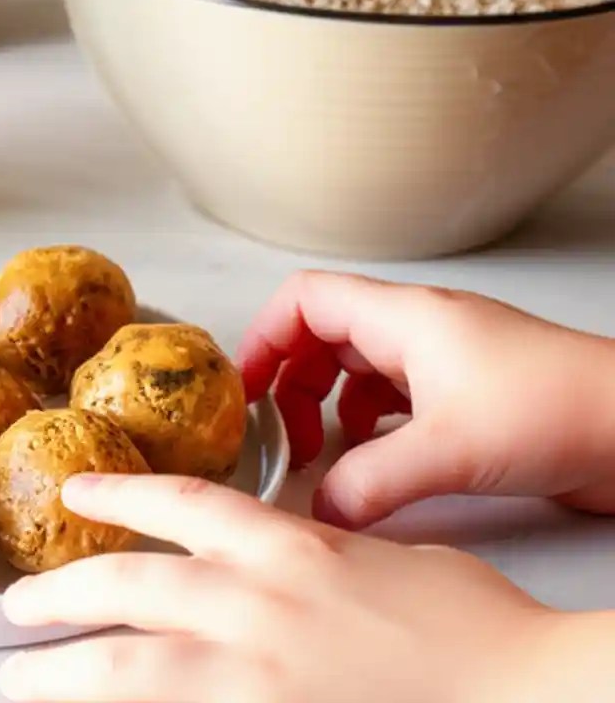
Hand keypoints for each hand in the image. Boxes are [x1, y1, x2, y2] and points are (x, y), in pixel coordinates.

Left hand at [0, 474, 551, 702]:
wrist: (524, 690)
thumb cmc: (474, 628)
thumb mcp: (386, 559)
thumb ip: (315, 554)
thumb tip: (281, 558)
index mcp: (290, 547)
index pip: (180, 503)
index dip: (119, 493)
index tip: (78, 493)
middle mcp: (258, 604)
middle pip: (128, 586)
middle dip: (59, 594)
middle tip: (18, 607)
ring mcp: (255, 673)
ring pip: (127, 666)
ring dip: (61, 671)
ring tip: (19, 674)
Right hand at [236, 270, 614, 528]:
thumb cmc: (562, 409)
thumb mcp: (447, 451)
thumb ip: (368, 483)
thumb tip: (319, 510)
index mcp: (405, 317)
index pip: (306, 299)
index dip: (266, 338)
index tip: (247, 388)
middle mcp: (421, 330)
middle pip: (325, 336)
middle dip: (294, 383)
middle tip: (285, 434)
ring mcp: (446, 361)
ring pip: (360, 368)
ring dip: (331, 406)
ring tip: (325, 452)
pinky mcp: (469, 396)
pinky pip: (395, 397)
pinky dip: (370, 424)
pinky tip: (375, 458)